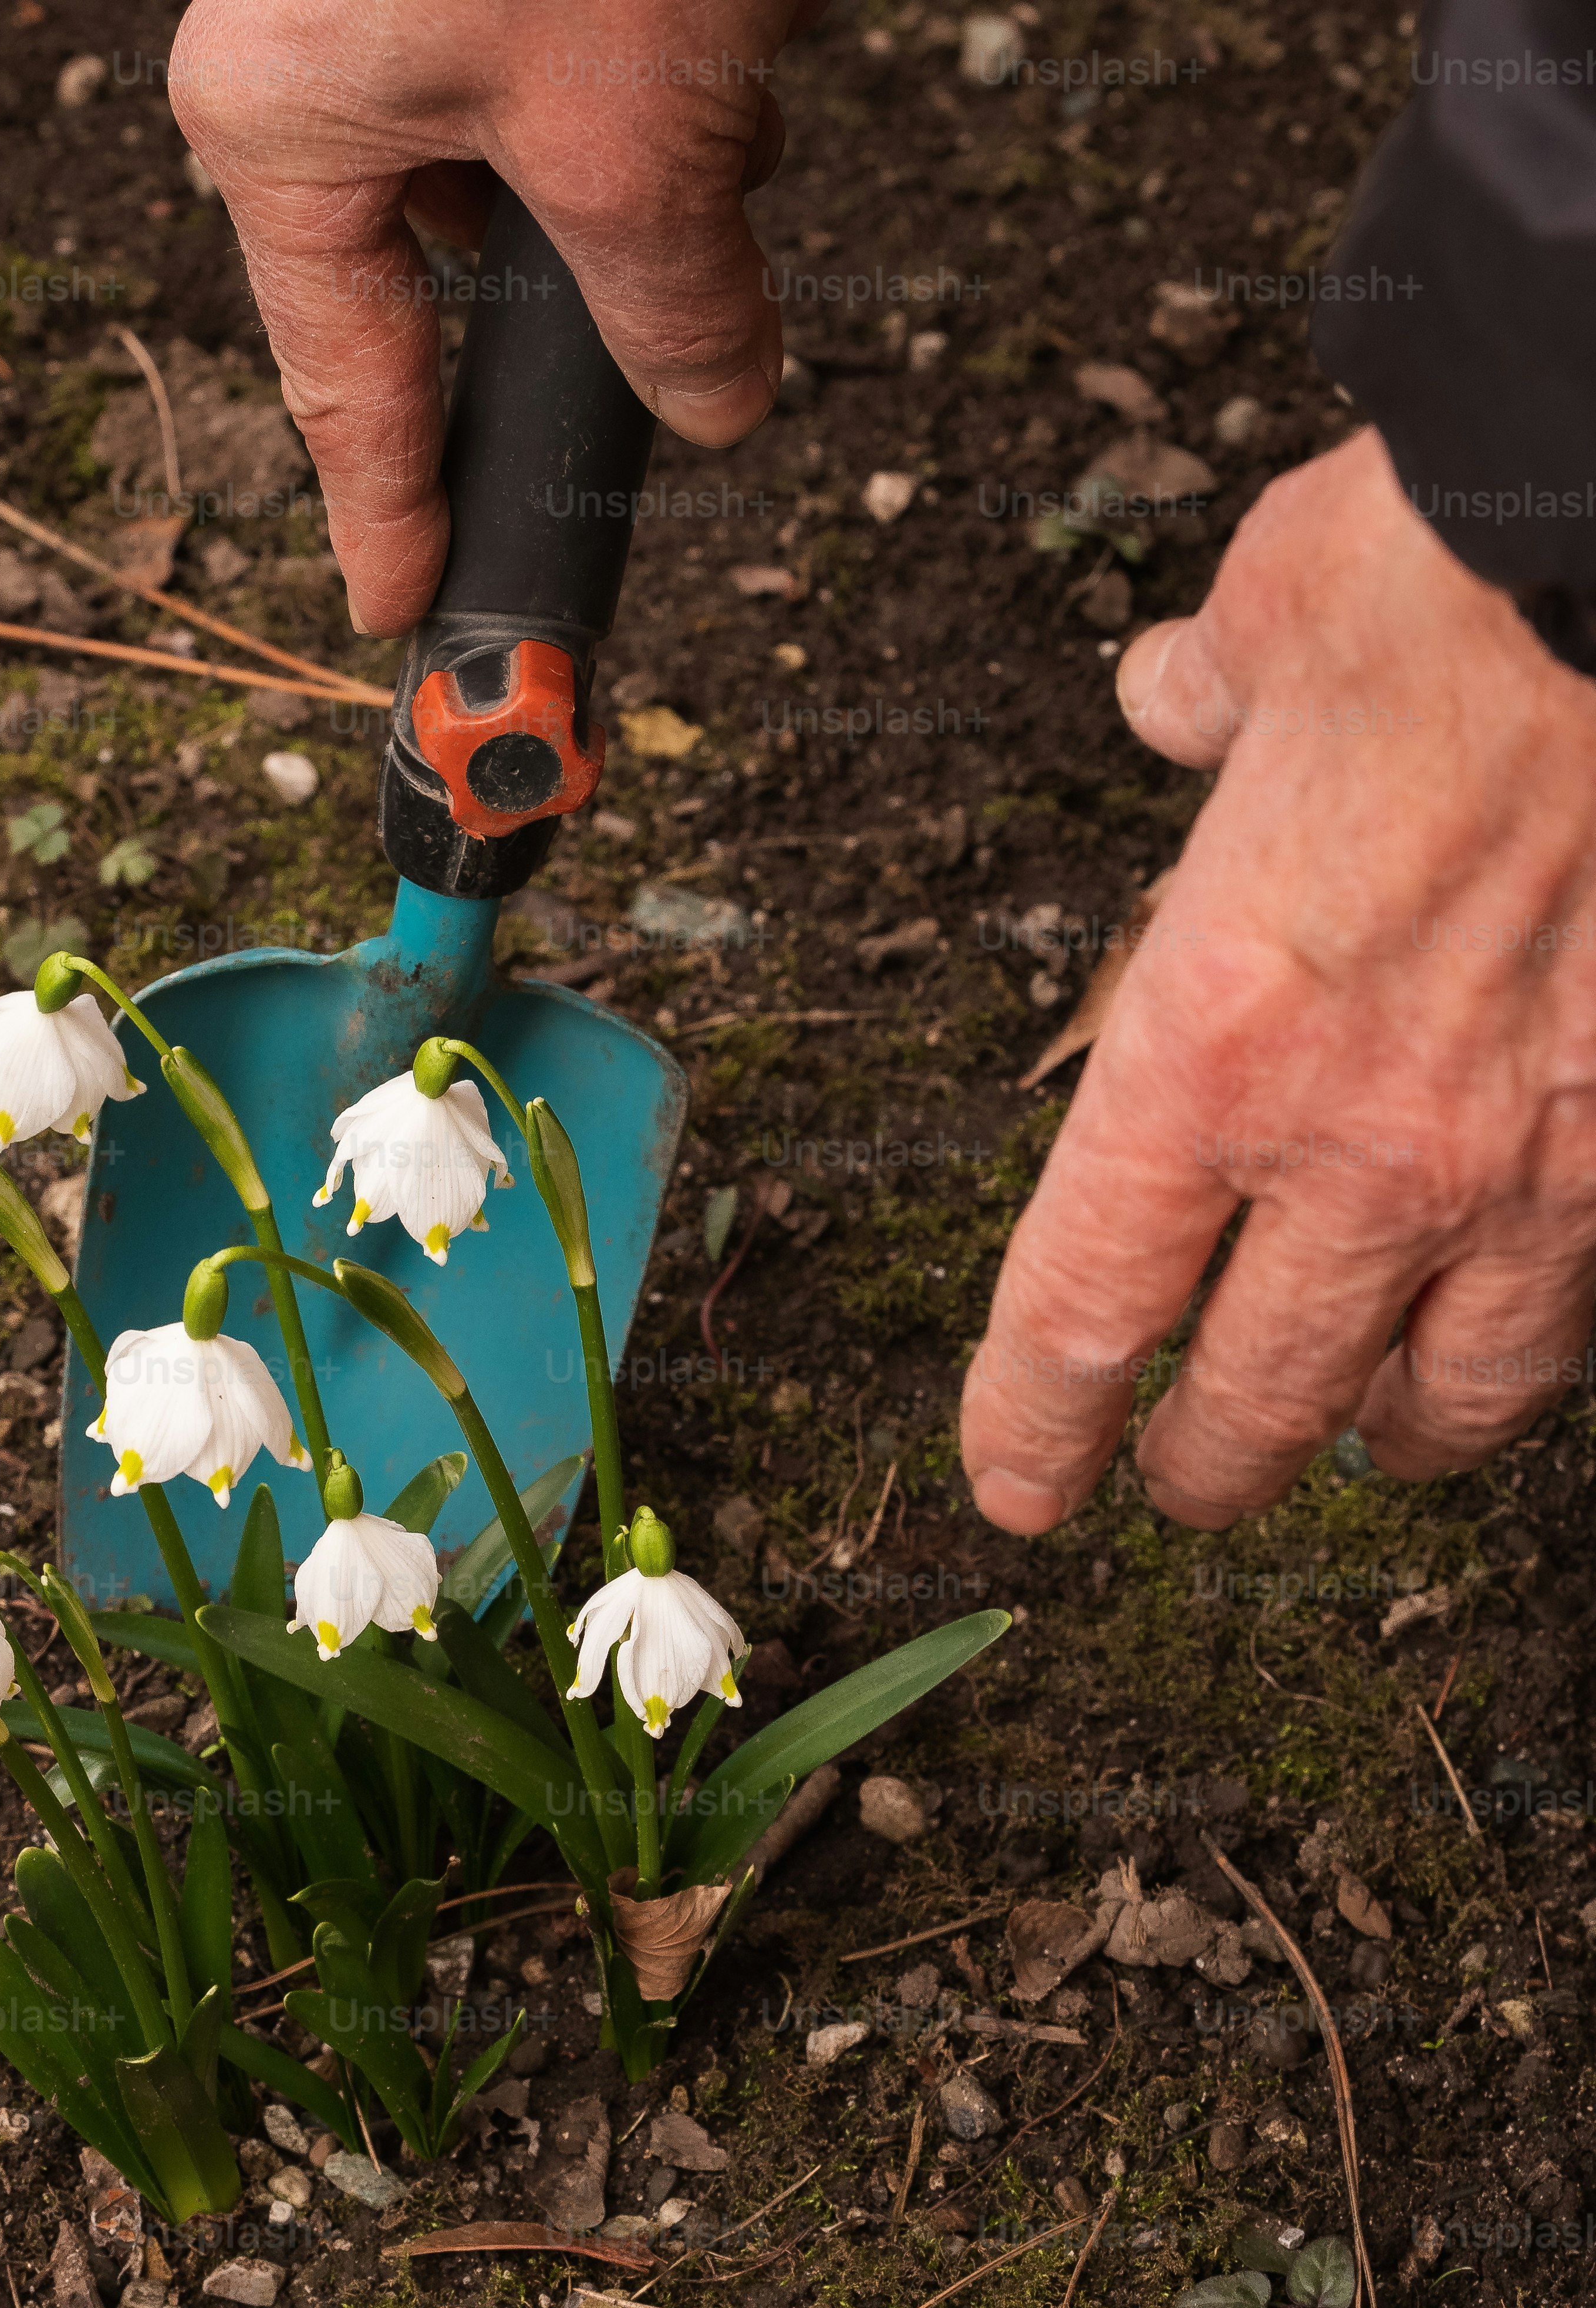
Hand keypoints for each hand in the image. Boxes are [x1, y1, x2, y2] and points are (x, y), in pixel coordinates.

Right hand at [169, 0, 801, 633]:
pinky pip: (565, 58)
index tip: (398, 607)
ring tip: (724, 114)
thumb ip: (672, 298)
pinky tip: (723, 30)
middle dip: (590, 279)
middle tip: (683, 319)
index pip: (348, 381)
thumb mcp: (633, 132)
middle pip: (453, 267)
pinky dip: (656, 67)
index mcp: (282, 124)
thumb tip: (716, 400)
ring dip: (649, 153)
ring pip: (533, 155)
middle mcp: (312, 61)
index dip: (385, 515)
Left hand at [960, 428, 1595, 1533]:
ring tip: (1349, 1444)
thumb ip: (1214, 687)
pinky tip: (1507, 1346)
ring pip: (1441, 1398)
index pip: (1083, 1304)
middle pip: (1253, 1399)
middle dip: (1200, 1468)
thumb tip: (1180, 686)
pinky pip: (1577, 1315)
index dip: (1035, 1421)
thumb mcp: (1278, 617)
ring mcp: (1526, 1162)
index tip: (1017, 1477)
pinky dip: (1526, 1350)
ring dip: (1377, 1438)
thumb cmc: (1466, 572)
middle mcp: (1362, 1142)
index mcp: (1213, 1038)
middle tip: (1177, 1484)